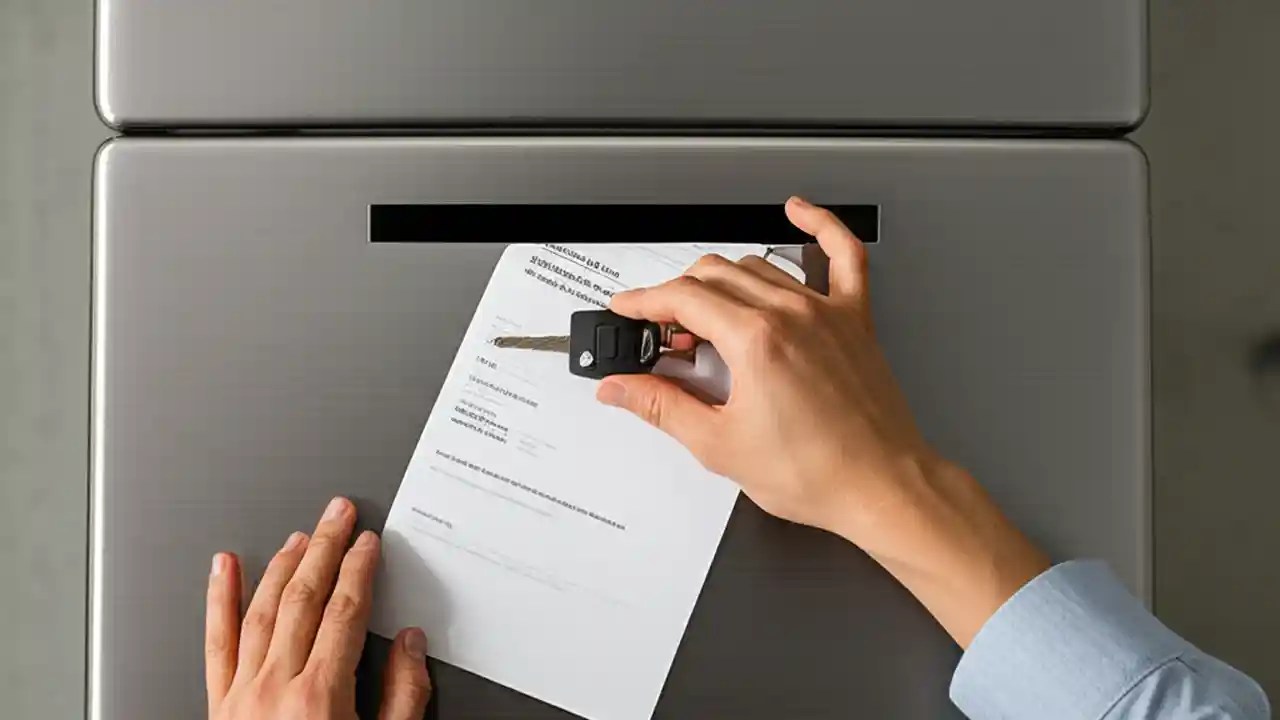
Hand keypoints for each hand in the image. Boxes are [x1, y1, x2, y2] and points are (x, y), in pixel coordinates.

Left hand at [205, 497, 431, 718]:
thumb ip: (403, 696)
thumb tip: (410, 646)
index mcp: (321, 696)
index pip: (344, 612)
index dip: (359, 570)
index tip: (367, 545)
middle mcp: (277, 688)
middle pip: (303, 599)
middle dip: (325, 549)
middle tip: (337, 516)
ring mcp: (243, 695)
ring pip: (262, 611)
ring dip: (283, 566)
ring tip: (300, 536)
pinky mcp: (219, 704)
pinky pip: (216, 643)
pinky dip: (219, 599)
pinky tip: (224, 568)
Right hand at [603, 196, 928, 537]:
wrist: (880, 488)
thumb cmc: (818, 473)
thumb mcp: (720, 445)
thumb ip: (662, 407)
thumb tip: (621, 389)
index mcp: (756, 341)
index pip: (682, 298)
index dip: (643, 302)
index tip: (627, 310)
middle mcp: (792, 315)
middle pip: (714, 276)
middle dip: (675, 297)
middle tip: (659, 332)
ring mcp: (826, 312)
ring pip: (758, 268)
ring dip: (720, 280)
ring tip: (703, 315)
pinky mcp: (854, 320)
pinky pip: (843, 255)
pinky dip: (820, 226)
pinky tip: (799, 212)